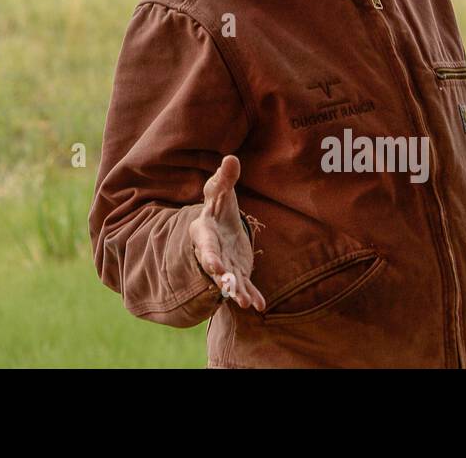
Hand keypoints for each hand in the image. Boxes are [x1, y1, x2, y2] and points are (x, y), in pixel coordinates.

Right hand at [189, 155, 265, 311]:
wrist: (219, 224)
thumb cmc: (218, 205)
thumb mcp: (220, 191)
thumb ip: (225, 178)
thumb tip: (231, 159)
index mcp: (204, 231)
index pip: (206, 244)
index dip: (210, 255)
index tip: (214, 265)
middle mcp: (212, 251)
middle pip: (216, 267)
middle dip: (222, 277)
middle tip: (228, 287)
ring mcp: (225, 264)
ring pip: (230, 280)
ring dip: (237, 291)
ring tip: (247, 303)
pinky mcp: (238, 271)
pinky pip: (245, 285)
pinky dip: (252, 295)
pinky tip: (260, 305)